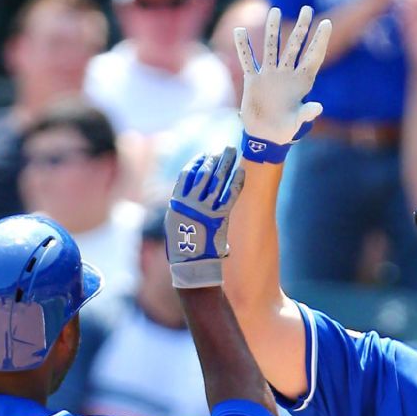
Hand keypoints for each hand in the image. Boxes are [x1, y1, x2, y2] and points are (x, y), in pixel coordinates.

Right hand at [165, 148, 245, 287]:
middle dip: (215, 159)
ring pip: (216, 180)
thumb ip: (183, 206)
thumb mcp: (175, 223)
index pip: (186, 175)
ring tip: (232, 153)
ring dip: (225, 165)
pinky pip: (229, 196)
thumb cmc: (183, 248)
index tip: (205, 154)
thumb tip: (191, 192)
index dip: (197, 162)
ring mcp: (204, 209)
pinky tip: (241, 172)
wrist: (192, 266)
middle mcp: (190, 203)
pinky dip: (235, 183)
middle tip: (226, 149)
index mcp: (177, 202)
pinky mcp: (219, 217)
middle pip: (204, 174)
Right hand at [234, 6, 331, 162]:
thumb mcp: (297, 124)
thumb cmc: (285, 131)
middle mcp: (287, 74)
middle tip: (307, 8)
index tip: (326, 23)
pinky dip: (243, 47)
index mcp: (302, 82)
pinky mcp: (253, 80)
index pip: (313, 57)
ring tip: (274, 11)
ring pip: (271, 48)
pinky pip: (247, 60)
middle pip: (294, 46)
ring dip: (272, 30)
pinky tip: (240, 31)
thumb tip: (318, 107)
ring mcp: (270, 75)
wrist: (265, 136)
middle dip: (302, 28)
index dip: (320, 40)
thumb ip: (306, 114)